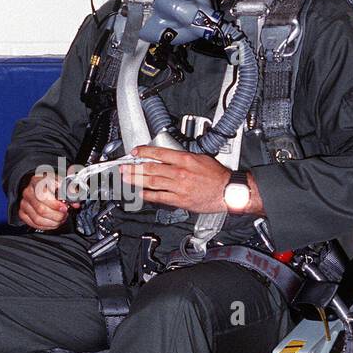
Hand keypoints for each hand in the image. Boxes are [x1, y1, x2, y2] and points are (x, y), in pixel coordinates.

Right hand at [17, 167, 80, 230]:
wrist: (40, 187)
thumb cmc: (52, 185)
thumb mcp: (62, 182)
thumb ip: (70, 190)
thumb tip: (75, 202)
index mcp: (37, 181)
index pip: (44, 194)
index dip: (56, 203)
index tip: (65, 206)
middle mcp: (28, 191)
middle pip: (41, 208)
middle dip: (56, 215)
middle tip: (64, 214)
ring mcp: (24, 203)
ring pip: (38, 218)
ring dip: (53, 221)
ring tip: (61, 218)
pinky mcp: (22, 213)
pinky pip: (34, 223)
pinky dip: (47, 225)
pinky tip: (54, 222)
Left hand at [123, 145, 262, 215]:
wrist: (228, 191)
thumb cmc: (218, 176)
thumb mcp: (201, 158)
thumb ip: (183, 158)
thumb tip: (168, 157)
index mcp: (185, 159)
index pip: (159, 153)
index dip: (144, 152)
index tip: (135, 152)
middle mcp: (180, 172)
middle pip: (151, 168)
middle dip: (135, 167)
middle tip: (124, 167)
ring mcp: (179, 187)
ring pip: (152, 182)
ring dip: (137, 180)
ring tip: (127, 179)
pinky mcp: (180, 200)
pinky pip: (160, 197)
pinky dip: (149, 195)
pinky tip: (141, 193)